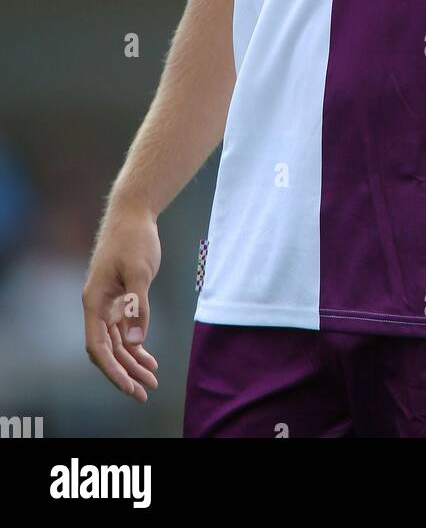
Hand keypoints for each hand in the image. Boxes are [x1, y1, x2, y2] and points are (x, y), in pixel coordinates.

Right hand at [82, 202, 160, 400]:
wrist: (134, 213)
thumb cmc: (133, 238)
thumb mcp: (139, 272)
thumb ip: (138, 306)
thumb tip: (135, 340)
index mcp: (95, 302)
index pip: (98, 346)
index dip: (112, 369)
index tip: (129, 386)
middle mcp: (98, 306)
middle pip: (108, 349)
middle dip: (125, 372)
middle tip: (146, 392)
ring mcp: (109, 303)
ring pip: (118, 342)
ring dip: (133, 361)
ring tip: (152, 379)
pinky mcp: (121, 298)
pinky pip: (125, 329)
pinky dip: (136, 344)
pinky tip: (149, 358)